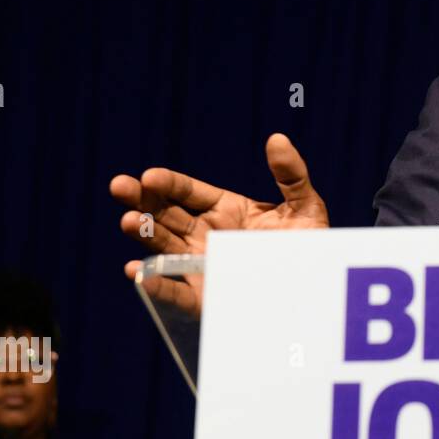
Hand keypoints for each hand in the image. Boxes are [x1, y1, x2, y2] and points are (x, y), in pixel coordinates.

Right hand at [109, 133, 329, 316]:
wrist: (318, 290)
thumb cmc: (310, 246)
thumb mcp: (305, 207)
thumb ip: (291, 175)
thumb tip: (277, 139)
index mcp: (226, 210)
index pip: (188, 192)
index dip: (168, 183)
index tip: (150, 176)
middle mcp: (207, 236)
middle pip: (167, 215)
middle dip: (142, 201)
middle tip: (120, 186)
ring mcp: (203, 267)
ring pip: (165, 249)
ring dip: (145, 234)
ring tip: (129, 221)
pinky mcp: (206, 299)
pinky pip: (176, 293)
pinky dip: (156, 285)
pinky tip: (137, 273)